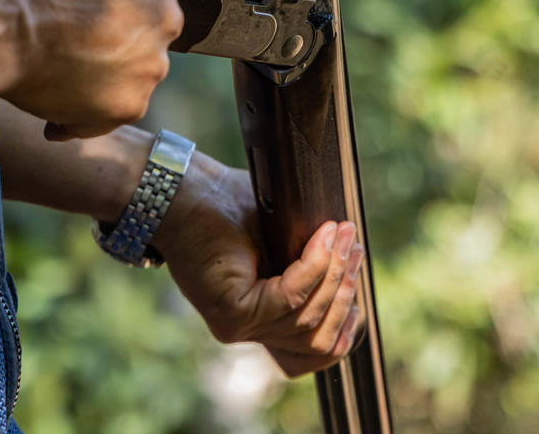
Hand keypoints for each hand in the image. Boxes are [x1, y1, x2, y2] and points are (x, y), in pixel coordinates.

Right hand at [0, 0, 197, 140]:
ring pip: (131, 75)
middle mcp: (167, 20)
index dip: (115, 2)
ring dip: (100, 75)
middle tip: (66, 35)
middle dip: (112, 39)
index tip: (88, 7)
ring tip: (54, 64)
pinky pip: (109, 113)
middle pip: (145, 36)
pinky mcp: (128, 105)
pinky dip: (82, 113)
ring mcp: (150, 66)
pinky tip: (48, 94)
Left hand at [153, 154, 365, 376]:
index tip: (356, 275)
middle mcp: (250, 328)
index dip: (344, 319)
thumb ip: (308, 262)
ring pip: (308, 317)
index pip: (315, 345)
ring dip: (333, 272)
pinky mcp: (232, 315)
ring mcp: (239, 327)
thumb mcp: (281, 239)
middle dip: (343, 288)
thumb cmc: (227, 207)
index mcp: (261, 316)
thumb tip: (350, 263)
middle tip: (353, 244)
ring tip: (341, 234)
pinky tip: (322, 238)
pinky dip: (313, 266)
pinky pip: (290, 298)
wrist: (183, 192)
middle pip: (318, 337)